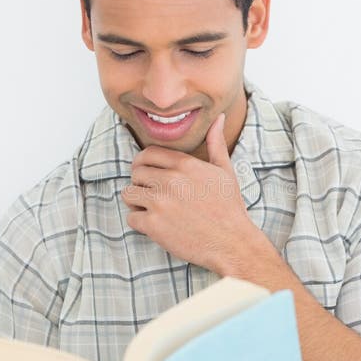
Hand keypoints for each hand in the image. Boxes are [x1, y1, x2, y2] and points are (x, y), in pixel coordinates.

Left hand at [121, 113, 256, 271]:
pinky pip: (131, 218)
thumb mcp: (225, 171)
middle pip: (135, 172)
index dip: (144, 163)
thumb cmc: (229, 208)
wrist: (232, 242)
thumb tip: (219, 118)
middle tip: (152, 194)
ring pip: (128, 193)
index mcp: (185, 165)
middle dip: (141, 183)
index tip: (148, 173)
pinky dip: (139, 223)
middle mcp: (170, 180)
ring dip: (137, 202)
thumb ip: (216, 143)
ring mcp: (159, 203)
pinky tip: (155, 225)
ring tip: (152, 209)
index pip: (148, 153)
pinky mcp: (153, 225)